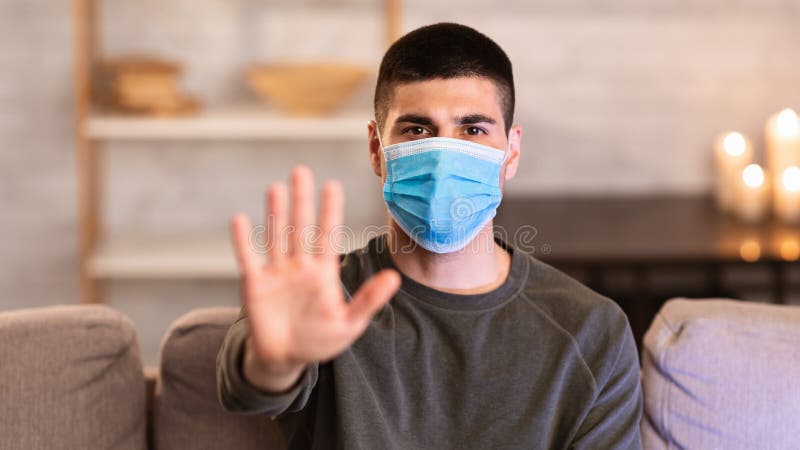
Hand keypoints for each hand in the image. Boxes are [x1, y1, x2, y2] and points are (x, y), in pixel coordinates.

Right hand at [230, 166, 399, 391]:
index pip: (328, 234)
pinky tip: (239, 219)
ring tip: (276, 188)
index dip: (330, 211)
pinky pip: (248, 258)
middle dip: (301, 200)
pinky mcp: (255, 284)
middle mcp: (300, 265)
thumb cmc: (319, 340)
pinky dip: (243, 241)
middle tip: (301, 170)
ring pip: (276, 236)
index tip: (332, 185)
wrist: (285, 358)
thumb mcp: (349, 323)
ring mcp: (276, 272)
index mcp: (323, 271)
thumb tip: (395, 278)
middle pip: (300, 227)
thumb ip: (369, 300)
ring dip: (275, 213)